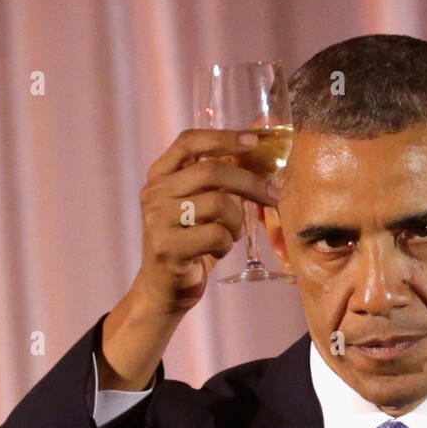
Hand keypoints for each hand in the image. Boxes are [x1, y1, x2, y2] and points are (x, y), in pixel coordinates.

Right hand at [133, 128, 279, 313]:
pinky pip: (215, 235)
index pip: (189, 142)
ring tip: (231, 234)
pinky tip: (218, 251)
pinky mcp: (167, 247)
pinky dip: (226, 244)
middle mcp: (154, 193)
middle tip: (272, 197)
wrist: (163, 290)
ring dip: (236, 222)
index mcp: (160, 176)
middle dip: (250, 183)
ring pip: (218, 204)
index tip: (254, 141)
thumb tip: (256, 142)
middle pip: (211, 171)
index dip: (223, 137)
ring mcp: (157, 220)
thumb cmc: (190, 244)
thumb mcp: (200, 206)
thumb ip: (218, 179)